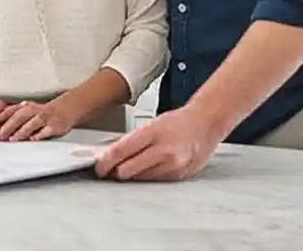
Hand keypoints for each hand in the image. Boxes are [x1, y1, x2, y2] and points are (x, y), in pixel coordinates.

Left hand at [0, 100, 75, 141]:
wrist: (66, 109)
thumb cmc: (42, 112)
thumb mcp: (27, 111)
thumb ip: (12, 118)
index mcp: (25, 107)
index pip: (9, 111)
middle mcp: (34, 110)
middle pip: (19, 116)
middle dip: (8, 126)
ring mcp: (45, 117)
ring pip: (32, 122)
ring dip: (22, 131)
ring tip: (13, 139)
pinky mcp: (55, 126)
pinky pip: (47, 130)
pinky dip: (40, 134)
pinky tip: (33, 139)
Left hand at [93, 105, 223, 180]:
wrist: (204, 125)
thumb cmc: (177, 122)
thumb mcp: (151, 124)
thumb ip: (131, 140)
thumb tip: (108, 154)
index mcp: (154, 132)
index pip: (121, 151)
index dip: (105, 162)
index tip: (98, 166)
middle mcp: (164, 150)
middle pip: (127, 170)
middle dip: (114, 171)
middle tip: (108, 168)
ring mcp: (172, 165)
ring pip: (138, 178)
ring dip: (130, 174)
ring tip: (128, 165)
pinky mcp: (177, 176)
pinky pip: (152, 180)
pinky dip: (145, 175)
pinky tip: (146, 166)